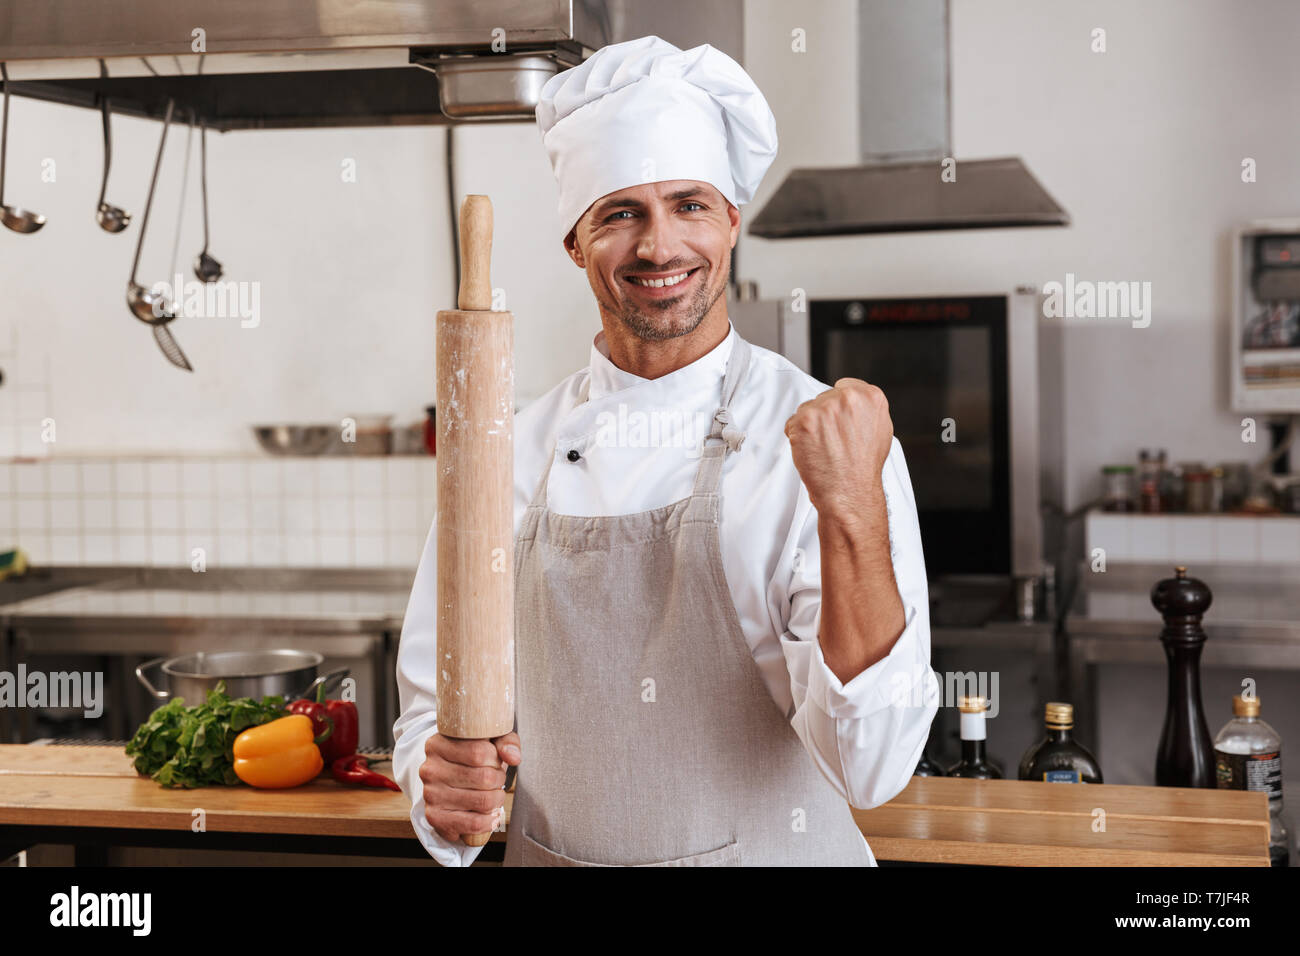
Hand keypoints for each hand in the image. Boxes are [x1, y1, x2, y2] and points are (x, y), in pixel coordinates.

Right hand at [420, 731, 520, 844]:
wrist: (449, 780)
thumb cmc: (472, 756)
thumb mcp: (489, 739)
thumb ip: (505, 741)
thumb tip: (513, 757)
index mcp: (438, 744)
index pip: (479, 751)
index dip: (496, 759)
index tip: (494, 761)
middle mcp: (430, 769)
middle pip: (484, 777)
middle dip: (499, 780)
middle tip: (496, 780)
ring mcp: (431, 795)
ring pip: (483, 801)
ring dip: (497, 799)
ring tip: (492, 794)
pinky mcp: (436, 818)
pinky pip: (474, 823)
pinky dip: (489, 820)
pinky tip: (488, 813)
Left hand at [784, 378, 892, 523]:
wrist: (849, 491)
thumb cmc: (863, 467)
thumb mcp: (881, 429)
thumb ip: (867, 409)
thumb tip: (855, 403)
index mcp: (870, 396)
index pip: (844, 387)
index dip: (839, 406)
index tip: (840, 419)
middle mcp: (848, 398)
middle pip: (824, 398)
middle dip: (825, 417)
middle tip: (834, 440)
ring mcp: (824, 408)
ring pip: (807, 409)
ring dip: (810, 426)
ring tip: (825, 447)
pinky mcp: (804, 421)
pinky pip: (793, 422)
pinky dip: (797, 436)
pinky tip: (813, 450)